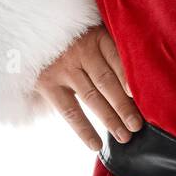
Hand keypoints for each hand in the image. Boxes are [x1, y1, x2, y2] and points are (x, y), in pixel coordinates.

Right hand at [36, 25, 142, 151]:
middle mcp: (80, 51)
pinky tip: (96, 144)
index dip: (128, 77)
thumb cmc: (74, 36)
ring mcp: (63, 68)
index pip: (116, 58)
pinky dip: (83, 129)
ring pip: (92, 97)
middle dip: (124, 105)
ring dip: (110, 119)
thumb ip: (113, 47)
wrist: (33, 33)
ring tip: (125, 136)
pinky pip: (69, 111)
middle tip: (138, 125)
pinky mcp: (47, 83)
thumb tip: (142, 76)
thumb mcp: (93, 31)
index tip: (141, 94)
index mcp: (96, 36)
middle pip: (107, 81)